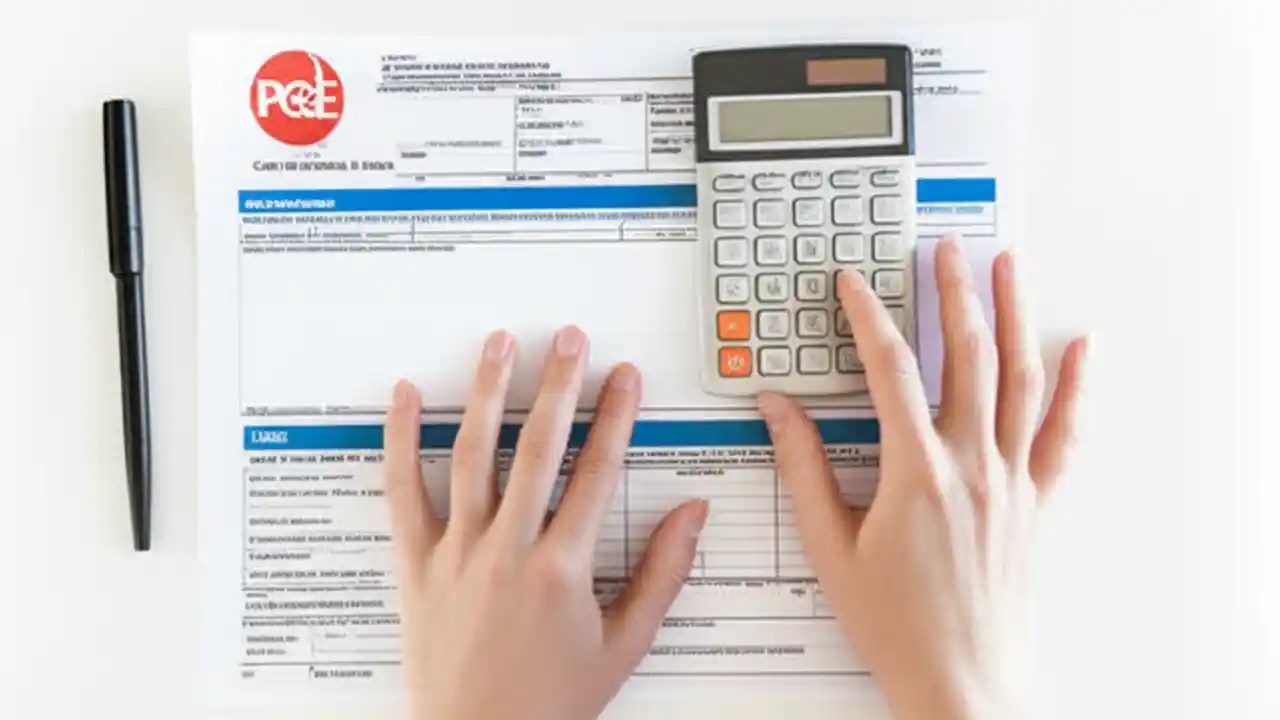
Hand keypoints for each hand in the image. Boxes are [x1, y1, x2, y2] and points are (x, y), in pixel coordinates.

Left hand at [383, 326, 707, 719]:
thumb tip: (692, 515)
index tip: (625, 377)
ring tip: (500, 343)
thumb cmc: (551, 702)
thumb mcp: (624, 645)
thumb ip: (662, 574)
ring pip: (472, 455)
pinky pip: (403, 491)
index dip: (616, 417)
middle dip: (559, 385)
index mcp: (563, 569)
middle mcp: (507, 550)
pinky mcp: (417, 563)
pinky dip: (402, 440)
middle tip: (570, 338)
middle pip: (538, 449)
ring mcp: (457, 552)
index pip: (598, 473)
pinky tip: (407, 396)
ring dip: (489, 394)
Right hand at [758, 237, 1088, 719]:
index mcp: (916, 473)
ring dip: (1015, 315)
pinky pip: (1062, 433)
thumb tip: (776, 410)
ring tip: (1007, 267)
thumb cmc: (896, 626)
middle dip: (953, 292)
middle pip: (967, 355)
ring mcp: (1011, 481)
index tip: (853, 283)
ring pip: (1020, 379)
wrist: (961, 682)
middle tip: (943, 249)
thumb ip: (803, 470)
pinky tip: (1078, 348)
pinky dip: (1074, 387)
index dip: (868, 316)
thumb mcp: (831, 549)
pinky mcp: (1034, 502)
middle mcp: (972, 466)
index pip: (890, 369)